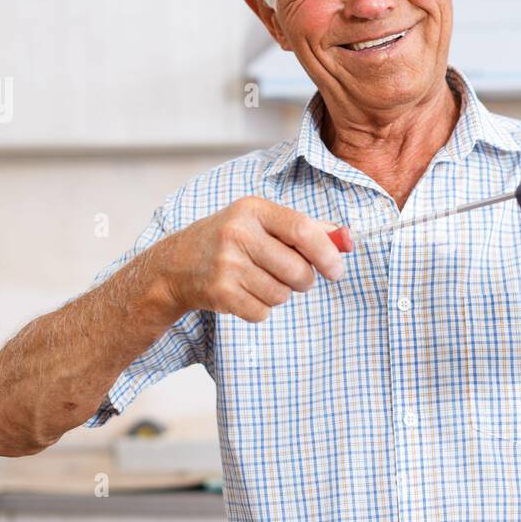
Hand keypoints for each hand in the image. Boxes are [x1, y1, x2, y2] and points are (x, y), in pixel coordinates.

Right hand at [154, 197, 345, 322]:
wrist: (175, 264)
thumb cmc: (228, 241)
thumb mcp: (259, 222)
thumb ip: (302, 229)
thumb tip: (345, 240)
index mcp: (253, 210)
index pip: (303, 230)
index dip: (327, 253)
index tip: (336, 269)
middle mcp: (238, 234)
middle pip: (297, 270)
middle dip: (304, 281)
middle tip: (294, 278)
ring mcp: (227, 265)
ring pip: (281, 294)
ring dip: (278, 294)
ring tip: (258, 281)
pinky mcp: (220, 293)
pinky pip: (262, 312)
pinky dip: (260, 308)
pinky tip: (242, 293)